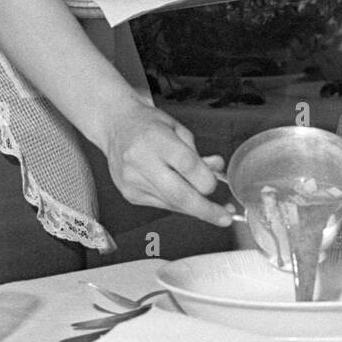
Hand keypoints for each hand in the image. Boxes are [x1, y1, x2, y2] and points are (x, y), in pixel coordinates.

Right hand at [103, 101, 233, 227]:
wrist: (115, 126)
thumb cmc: (148, 124)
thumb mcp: (177, 128)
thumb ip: (197, 152)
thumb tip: (217, 170)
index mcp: (155, 139)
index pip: (186, 165)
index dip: (206, 179)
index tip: (216, 184)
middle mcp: (141, 162)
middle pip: (179, 194)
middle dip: (205, 209)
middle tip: (225, 218)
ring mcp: (133, 182)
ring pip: (172, 204)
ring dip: (195, 208)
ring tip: (212, 207)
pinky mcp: (130, 194)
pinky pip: (162, 204)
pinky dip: (178, 204)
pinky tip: (185, 197)